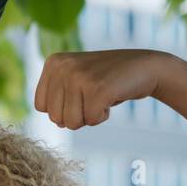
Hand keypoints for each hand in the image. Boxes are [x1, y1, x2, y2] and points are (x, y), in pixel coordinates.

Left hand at [33, 49, 175, 128]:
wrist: (145, 67)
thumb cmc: (107, 80)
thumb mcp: (74, 80)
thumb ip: (56, 98)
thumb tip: (56, 122)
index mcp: (53, 63)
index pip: (41, 107)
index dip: (63, 108)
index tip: (81, 92)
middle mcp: (62, 66)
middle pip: (55, 118)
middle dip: (77, 114)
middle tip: (94, 94)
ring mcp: (79, 76)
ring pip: (71, 123)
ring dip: (90, 116)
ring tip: (101, 95)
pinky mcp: (97, 88)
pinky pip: (91, 121)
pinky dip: (102, 116)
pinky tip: (111, 97)